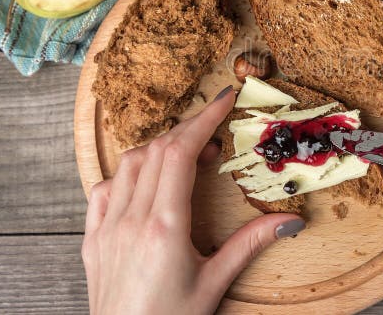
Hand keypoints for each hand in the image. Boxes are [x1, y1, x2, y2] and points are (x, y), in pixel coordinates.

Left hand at [82, 86, 305, 314]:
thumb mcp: (215, 283)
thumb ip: (250, 244)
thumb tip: (289, 221)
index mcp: (164, 226)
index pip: (181, 153)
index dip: (204, 120)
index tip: (223, 99)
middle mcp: (130, 219)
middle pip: (157, 150)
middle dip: (188, 129)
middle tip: (216, 127)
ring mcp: (106, 227)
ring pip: (129, 164)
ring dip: (160, 148)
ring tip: (188, 155)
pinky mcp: (92, 239)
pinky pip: (104, 188)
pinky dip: (128, 172)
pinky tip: (146, 181)